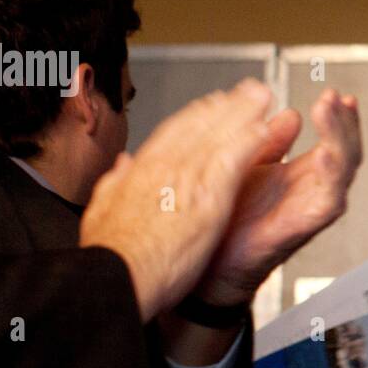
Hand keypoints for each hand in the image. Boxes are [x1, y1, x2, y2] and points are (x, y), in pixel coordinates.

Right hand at [79, 80, 276, 321]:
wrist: (115, 276)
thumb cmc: (110, 255)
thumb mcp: (102, 211)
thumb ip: (114, 184)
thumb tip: (122, 165)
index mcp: (141, 171)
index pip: (172, 133)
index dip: (196, 117)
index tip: (211, 105)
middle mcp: (164, 167)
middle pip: (199, 125)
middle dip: (225, 106)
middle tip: (246, 91)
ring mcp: (187, 179)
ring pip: (219, 135)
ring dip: (243, 113)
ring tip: (262, 98)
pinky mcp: (208, 198)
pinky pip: (233, 160)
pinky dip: (250, 142)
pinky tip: (265, 130)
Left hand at [195, 89, 361, 306]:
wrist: (211, 266)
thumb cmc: (230, 224)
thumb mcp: (249, 168)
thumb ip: (270, 142)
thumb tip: (288, 115)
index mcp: (301, 175)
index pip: (333, 140)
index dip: (338, 117)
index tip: (336, 95)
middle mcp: (312, 190)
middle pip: (347, 150)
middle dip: (344, 122)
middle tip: (336, 98)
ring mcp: (310, 207)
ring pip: (344, 170)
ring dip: (341, 138)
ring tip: (332, 112)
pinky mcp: (303, 225)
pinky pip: (328, 200)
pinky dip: (332, 175)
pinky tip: (327, 154)